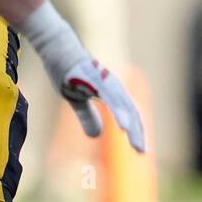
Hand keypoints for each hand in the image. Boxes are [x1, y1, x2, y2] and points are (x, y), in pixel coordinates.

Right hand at [17, 1, 146, 151]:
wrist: (58, 49)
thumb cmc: (68, 72)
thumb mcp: (76, 100)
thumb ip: (88, 116)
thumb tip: (97, 136)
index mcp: (111, 93)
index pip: (128, 114)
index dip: (135, 132)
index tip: (141, 150)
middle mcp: (113, 87)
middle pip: (131, 112)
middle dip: (138, 133)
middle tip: (143, 152)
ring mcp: (106, 82)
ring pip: (124, 106)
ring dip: (131, 125)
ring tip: (137, 143)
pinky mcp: (96, 78)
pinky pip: (110, 98)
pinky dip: (118, 111)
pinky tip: (122, 124)